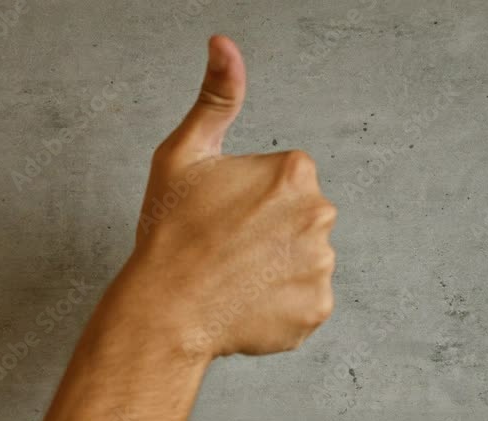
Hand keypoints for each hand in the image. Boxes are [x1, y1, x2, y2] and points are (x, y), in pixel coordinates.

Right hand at [124, 35, 336, 359]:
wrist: (165, 309)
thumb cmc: (169, 234)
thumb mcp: (184, 154)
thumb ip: (216, 96)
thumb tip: (224, 44)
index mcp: (293, 172)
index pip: (286, 180)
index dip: (250, 198)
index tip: (223, 214)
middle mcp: (319, 213)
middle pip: (299, 218)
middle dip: (270, 231)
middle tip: (226, 248)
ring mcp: (321, 265)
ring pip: (303, 259)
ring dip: (277, 268)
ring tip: (234, 278)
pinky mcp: (316, 308)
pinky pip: (305, 300)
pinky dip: (281, 304)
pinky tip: (246, 302)